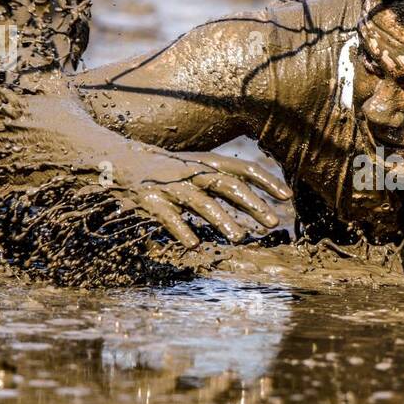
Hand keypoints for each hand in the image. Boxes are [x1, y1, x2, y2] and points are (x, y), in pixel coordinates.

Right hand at [111, 149, 291, 248]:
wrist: (116, 159)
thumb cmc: (164, 169)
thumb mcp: (195, 168)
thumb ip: (223, 181)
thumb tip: (259, 198)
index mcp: (205, 163)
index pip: (243, 169)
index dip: (267, 182)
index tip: (287, 197)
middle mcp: (191, 172)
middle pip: (228, 185)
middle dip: (253, 204)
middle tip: (273, 222)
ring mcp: (171, 186)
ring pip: (201, 202)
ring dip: (223, 220)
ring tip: (240, 237)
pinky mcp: (149, 200)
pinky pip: (168, 217)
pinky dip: (181, 230)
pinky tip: (195, 244)